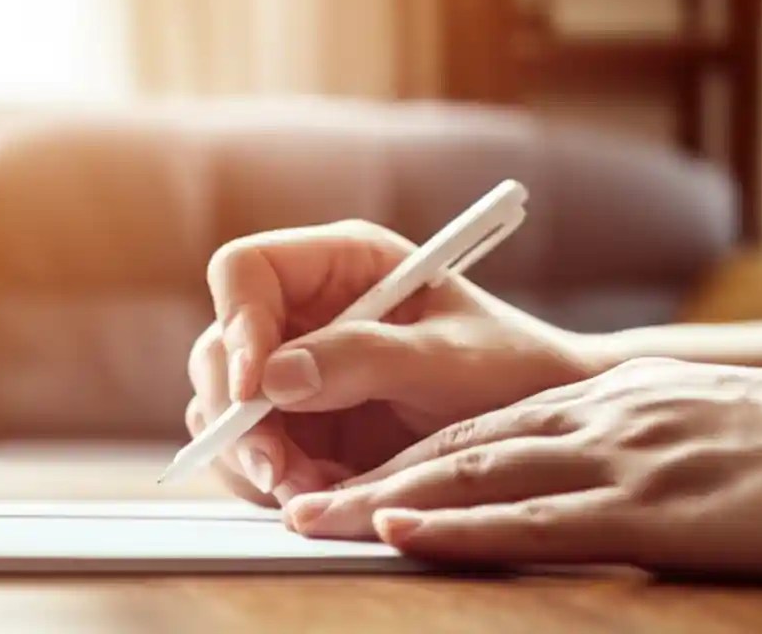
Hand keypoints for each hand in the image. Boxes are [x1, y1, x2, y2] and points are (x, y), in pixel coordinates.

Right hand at [186, 220, 595, 506]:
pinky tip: (326, 495)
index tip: (255, 389)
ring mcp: (293, 371)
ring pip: (223, 409)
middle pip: (220, 348)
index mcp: (339, 265)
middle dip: (238, 414)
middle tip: (279, 468)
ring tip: (319, 489)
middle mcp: (303, 312)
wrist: (541, 434)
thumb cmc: (512, 372)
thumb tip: (273, 378)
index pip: (246, 271)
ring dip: (256, 457)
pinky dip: (272, 483)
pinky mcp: (297, 426)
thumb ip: (365, 358)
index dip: (237, 323)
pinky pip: (248, 454)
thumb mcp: (451, 360)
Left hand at [284, 358, 761, 575]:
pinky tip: (404, 533)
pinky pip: (536, 519)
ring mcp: (620, 459)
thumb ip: (624, 437)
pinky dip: (462, 527)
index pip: (482, 427)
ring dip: (388, 500)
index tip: (348, 479)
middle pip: (460, 447)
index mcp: (605, 400)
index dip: (406, 457)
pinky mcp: (652, 509)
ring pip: (477, 475)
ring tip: (316, 518)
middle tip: (297, 502)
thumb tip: (567, 468)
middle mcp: (596, 419)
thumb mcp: (694, 422)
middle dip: (372, 477)